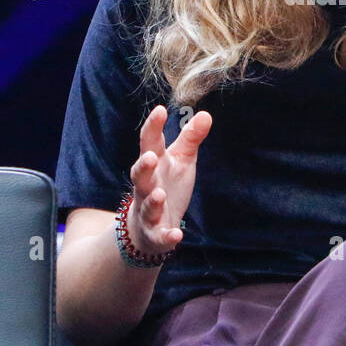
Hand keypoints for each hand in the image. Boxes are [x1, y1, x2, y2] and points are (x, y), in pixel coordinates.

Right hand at [126, 105, 211, 255]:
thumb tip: (206, 114)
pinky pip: (160, 235)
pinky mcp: (155, 233)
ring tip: (159, 194)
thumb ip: (190, 138)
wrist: (149, 227)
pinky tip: (177, 235)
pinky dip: (167, 235)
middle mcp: (147, 186)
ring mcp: (148, 211)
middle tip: (150, 157)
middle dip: (143, 167)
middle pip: (140, 175)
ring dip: (152, 200)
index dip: (153, 127)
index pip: (149, 143)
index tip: (159, 110)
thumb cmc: (166, 184)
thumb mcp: (180, 160)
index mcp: (154, 165)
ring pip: (146, 205)